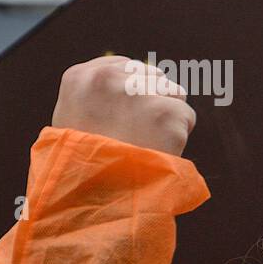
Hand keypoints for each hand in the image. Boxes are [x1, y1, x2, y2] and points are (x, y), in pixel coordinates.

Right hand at [51, 55, 195, 157]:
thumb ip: (101, 92)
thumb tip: (138, 73)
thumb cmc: (85, 163)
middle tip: (137, 133)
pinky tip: (158, 150)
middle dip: (152, 101)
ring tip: (145, 142)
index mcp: (81, 76)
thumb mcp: (75, 118)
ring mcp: (138, 94)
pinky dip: (179, 135)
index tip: (127, 116)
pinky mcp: (166, 112)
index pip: (128, 66)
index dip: (134, 92)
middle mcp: (108, 78)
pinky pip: (187, 117)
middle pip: (154, 77)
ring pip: (174, 94)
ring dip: (167, 117)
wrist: (97, 197)